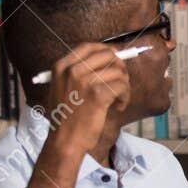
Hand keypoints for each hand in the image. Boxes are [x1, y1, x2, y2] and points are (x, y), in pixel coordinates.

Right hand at [25, 43, 131, 187]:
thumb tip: (108, 59)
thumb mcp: (62, 88)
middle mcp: (73, 70)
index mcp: (62, 67)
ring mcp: (85, 81)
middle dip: (120, 68)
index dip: (106, 50)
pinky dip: (125, 97)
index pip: (89, 46)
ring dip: (124, 86)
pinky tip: (119, 106)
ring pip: (119, 71)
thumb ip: (79, 73)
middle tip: (120, 83)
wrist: (64, 140)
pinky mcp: (98, 94)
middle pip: (108, 55)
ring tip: (118, 99)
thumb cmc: (66, 118)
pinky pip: (122, 86)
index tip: (115, 58)